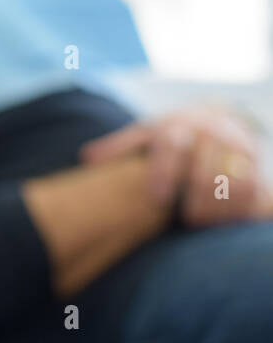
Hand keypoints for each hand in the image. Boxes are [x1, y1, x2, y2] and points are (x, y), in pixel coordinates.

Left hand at [80, 106, 269, 226]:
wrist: (216, 119)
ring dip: (219, 207)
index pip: (173, 145)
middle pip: (207, 170)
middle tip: (186, 220)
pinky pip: (256, 193)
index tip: (157, 198)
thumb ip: (118, 147)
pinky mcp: (258, 169)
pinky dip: (242, 209)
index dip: (164, 172)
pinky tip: (224, 222)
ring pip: (237, 182)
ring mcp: (240, 150)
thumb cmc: (170, 136)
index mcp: (180, 125)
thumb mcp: (145, 135)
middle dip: (197, 197)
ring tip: (200, 222)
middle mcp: (214, 133)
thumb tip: (87, 159)